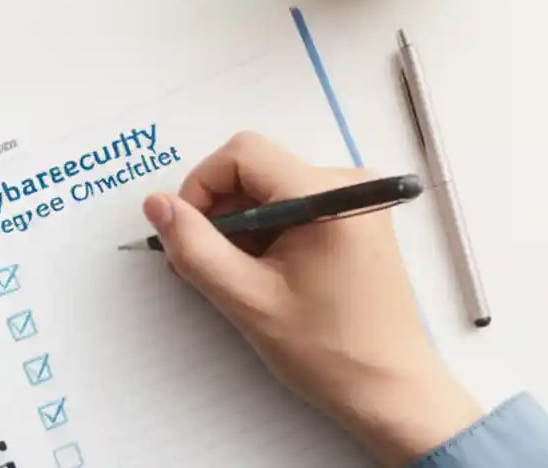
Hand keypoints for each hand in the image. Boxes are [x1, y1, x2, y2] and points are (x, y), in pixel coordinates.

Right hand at [143, 132, 480, 465]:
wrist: (392, 392)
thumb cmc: (326, 351)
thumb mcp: (247, 299)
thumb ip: (196, 247)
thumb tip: (155, 203)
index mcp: (327, 195)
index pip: (242, 153)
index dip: (201, 185)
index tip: (188, 234)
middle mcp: (347, 183)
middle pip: (256, 169)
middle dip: (219, 212)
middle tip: (202, 266)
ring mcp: (356, 200)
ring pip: (270, 188)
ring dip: (241, 226)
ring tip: (235, 278)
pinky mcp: (356, 219)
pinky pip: (294, 205)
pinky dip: (267, 232)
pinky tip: (265, 275)